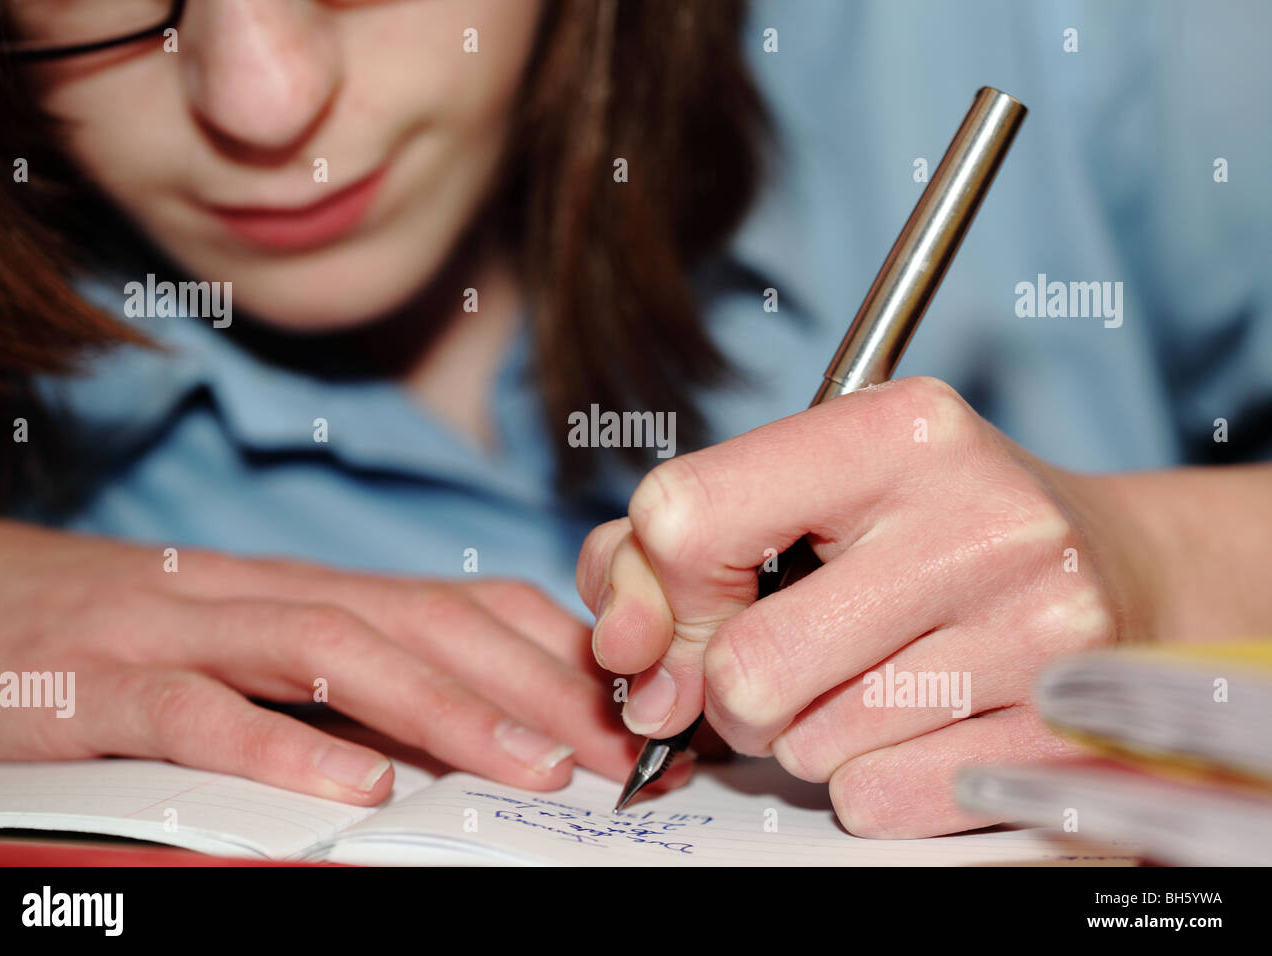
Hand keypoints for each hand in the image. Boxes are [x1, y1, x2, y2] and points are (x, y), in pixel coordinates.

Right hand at [0, 519, 674, 803]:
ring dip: (443, 706)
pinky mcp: (94, 684)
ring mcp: (176, 632)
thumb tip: (464, 717)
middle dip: (530, 683)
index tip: (625, 707)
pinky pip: (198, 712)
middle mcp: (256, 597)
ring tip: (529, 762)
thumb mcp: (248, 644)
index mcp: (304, 591)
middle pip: (417, 620)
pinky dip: (280, 748)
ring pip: (331, 650)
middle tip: (613, 749)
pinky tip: (353, 789)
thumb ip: (346, 673)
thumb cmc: (118, 634)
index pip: (453, 600)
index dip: (549, 650)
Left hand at [580, 377, 1138, 837]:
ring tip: (869, 672)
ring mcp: (1035, 633)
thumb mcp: (809, 483)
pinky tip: (916, 720)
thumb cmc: (932, 520)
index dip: (661, 586)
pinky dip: (868, 777)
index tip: (697, 602)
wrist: (1114, 564)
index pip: (686, 517)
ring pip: (807, 747)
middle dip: (737, 687)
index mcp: (898, 429)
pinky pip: (877, 801)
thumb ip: (675, 544)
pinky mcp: (1059, 732)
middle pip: (746, 666)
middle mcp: (981, 521)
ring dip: (807, 731)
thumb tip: (624, 647)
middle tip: (788, 655)